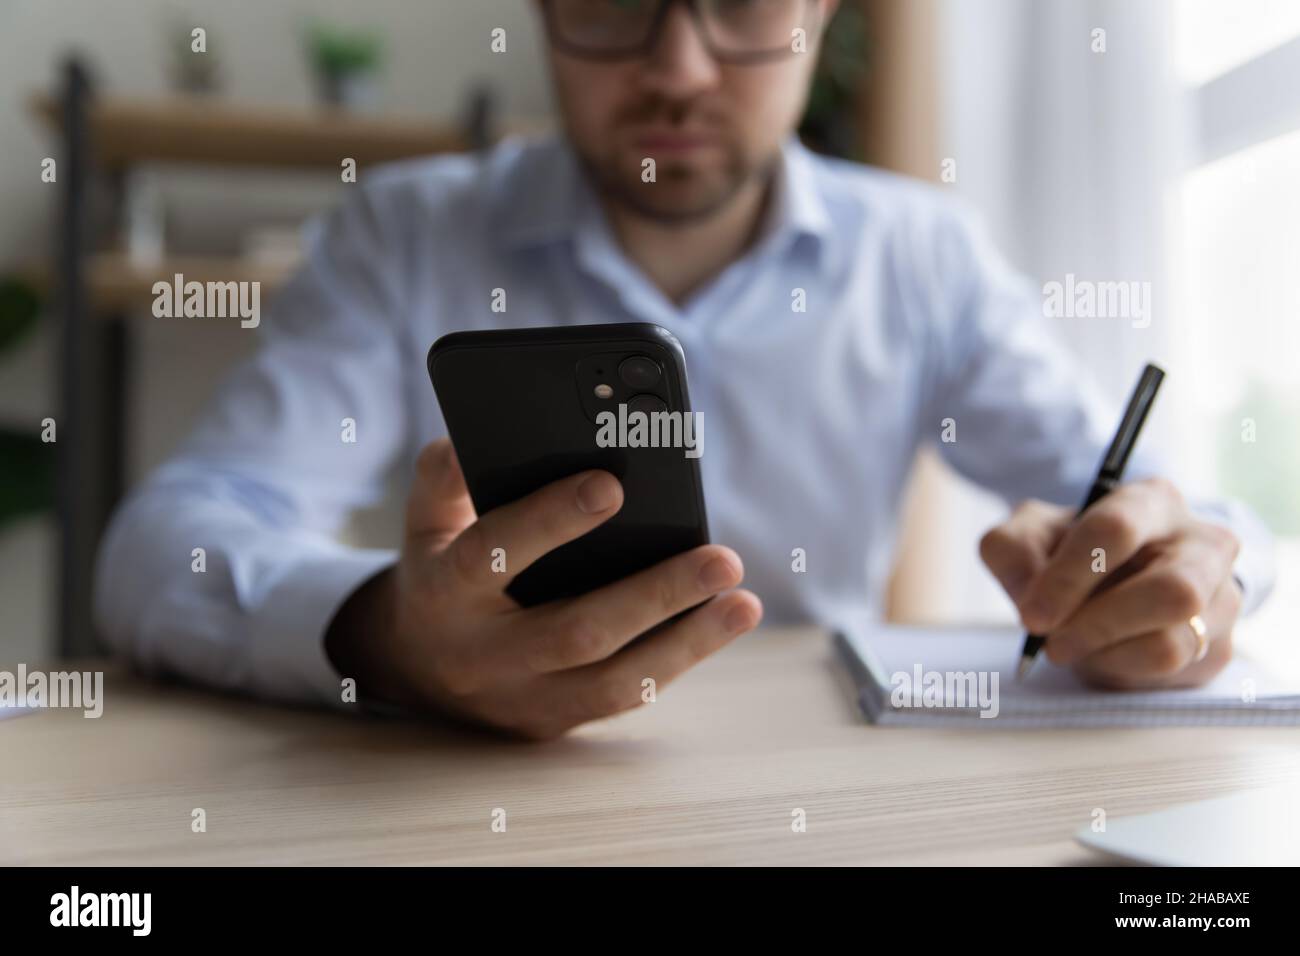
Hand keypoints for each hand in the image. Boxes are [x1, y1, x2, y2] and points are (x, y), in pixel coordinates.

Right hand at [327, 439, 761, 738]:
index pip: (493, 552)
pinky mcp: (550, 723)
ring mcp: (519, 698)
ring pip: (611, 682)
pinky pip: (620, 698)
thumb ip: (444, 480)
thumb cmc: (440, 573)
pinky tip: (718, 625)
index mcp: (446, 591)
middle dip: (654, 595)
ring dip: (686, 642)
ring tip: (742, 602)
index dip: (548, 520)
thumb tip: (471, 442)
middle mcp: (483, 654)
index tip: (611, 484)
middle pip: (575, 631)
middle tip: (723, 559)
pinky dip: (673, 662)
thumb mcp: (424, 522)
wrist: (414, 668)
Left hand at [979, 478, 1241, 688]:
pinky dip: (1124, 672)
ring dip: (1108, 655)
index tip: (1032, 616)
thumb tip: (1030, 590)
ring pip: (1172, 644)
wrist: (1118, 583)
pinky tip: (1105, 655)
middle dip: (1100, 625)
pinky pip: (1173, 675)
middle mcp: (1203, 545)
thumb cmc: (1074, 554)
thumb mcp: (1030, 538)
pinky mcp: (1220, 647)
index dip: (1069, 577)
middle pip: (1172, 592)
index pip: (1116, 530)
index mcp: (1151, 502)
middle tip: (1053, 644)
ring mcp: (1221, 598)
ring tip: (1074, 646)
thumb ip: (1012, 550)